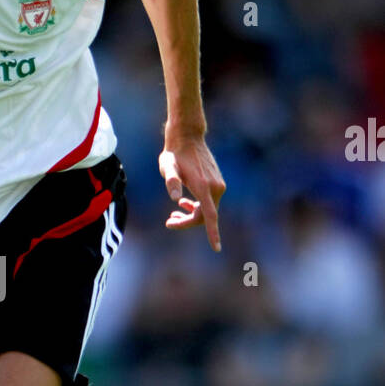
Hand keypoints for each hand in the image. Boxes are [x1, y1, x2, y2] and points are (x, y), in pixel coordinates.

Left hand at [159, 134, 225, 251]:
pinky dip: (197, 206)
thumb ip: (171, 181)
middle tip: (169, 222)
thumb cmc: (174, 153)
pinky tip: (183, 203)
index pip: (210, 216)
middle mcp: (215, 188)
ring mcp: (218, 185)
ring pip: (206, 209)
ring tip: (172, 215)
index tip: (216, 248)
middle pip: (205, 216)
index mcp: (204, 188)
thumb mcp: (167, 166)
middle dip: (187, 222)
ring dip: (191, 214)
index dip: (213, 233)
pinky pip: (208, 202)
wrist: (188, 137)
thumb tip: (175, 198)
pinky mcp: (217, 183)